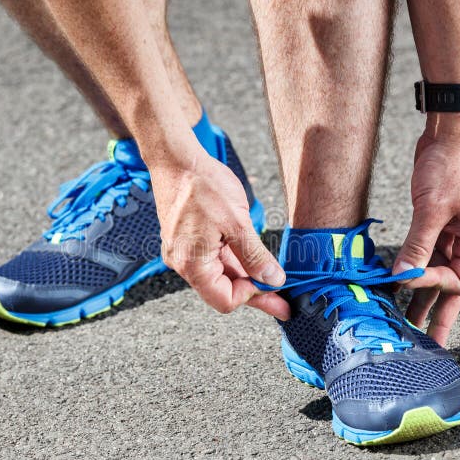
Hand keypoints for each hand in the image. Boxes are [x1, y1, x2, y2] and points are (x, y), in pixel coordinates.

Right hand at [150, 149, 289, 319]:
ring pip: (220, 274)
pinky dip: (234, 262)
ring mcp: (184, 252)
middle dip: (254, 292)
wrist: (176, 159)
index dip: (252, 296)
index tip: (275, 286)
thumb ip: (254, 256)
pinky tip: (253, 260)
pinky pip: (213, 259)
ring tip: (272, 277)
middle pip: (223, 289)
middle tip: (282, 300)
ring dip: (245, 276)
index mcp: (192, 263)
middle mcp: (183, 263)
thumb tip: (272, 279)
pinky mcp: (189, 241)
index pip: (224, 300)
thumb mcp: (237, 221)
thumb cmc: (201, 184)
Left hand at [393, 114, 459, 344]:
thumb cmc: (452, 166)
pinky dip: (412, 267)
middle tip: (425, 342)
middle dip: (437, 312)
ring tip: (406, 320)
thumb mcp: (432, 209)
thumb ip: (418, 245)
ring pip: (435, 272)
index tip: (406, 280)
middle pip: (452, 286)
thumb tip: (402, 276)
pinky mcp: (436, 224)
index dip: (431, 283)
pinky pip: (424, 254)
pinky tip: (397, 282)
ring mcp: (453, 234)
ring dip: (419, 293)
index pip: (458, 279)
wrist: (448, 132)